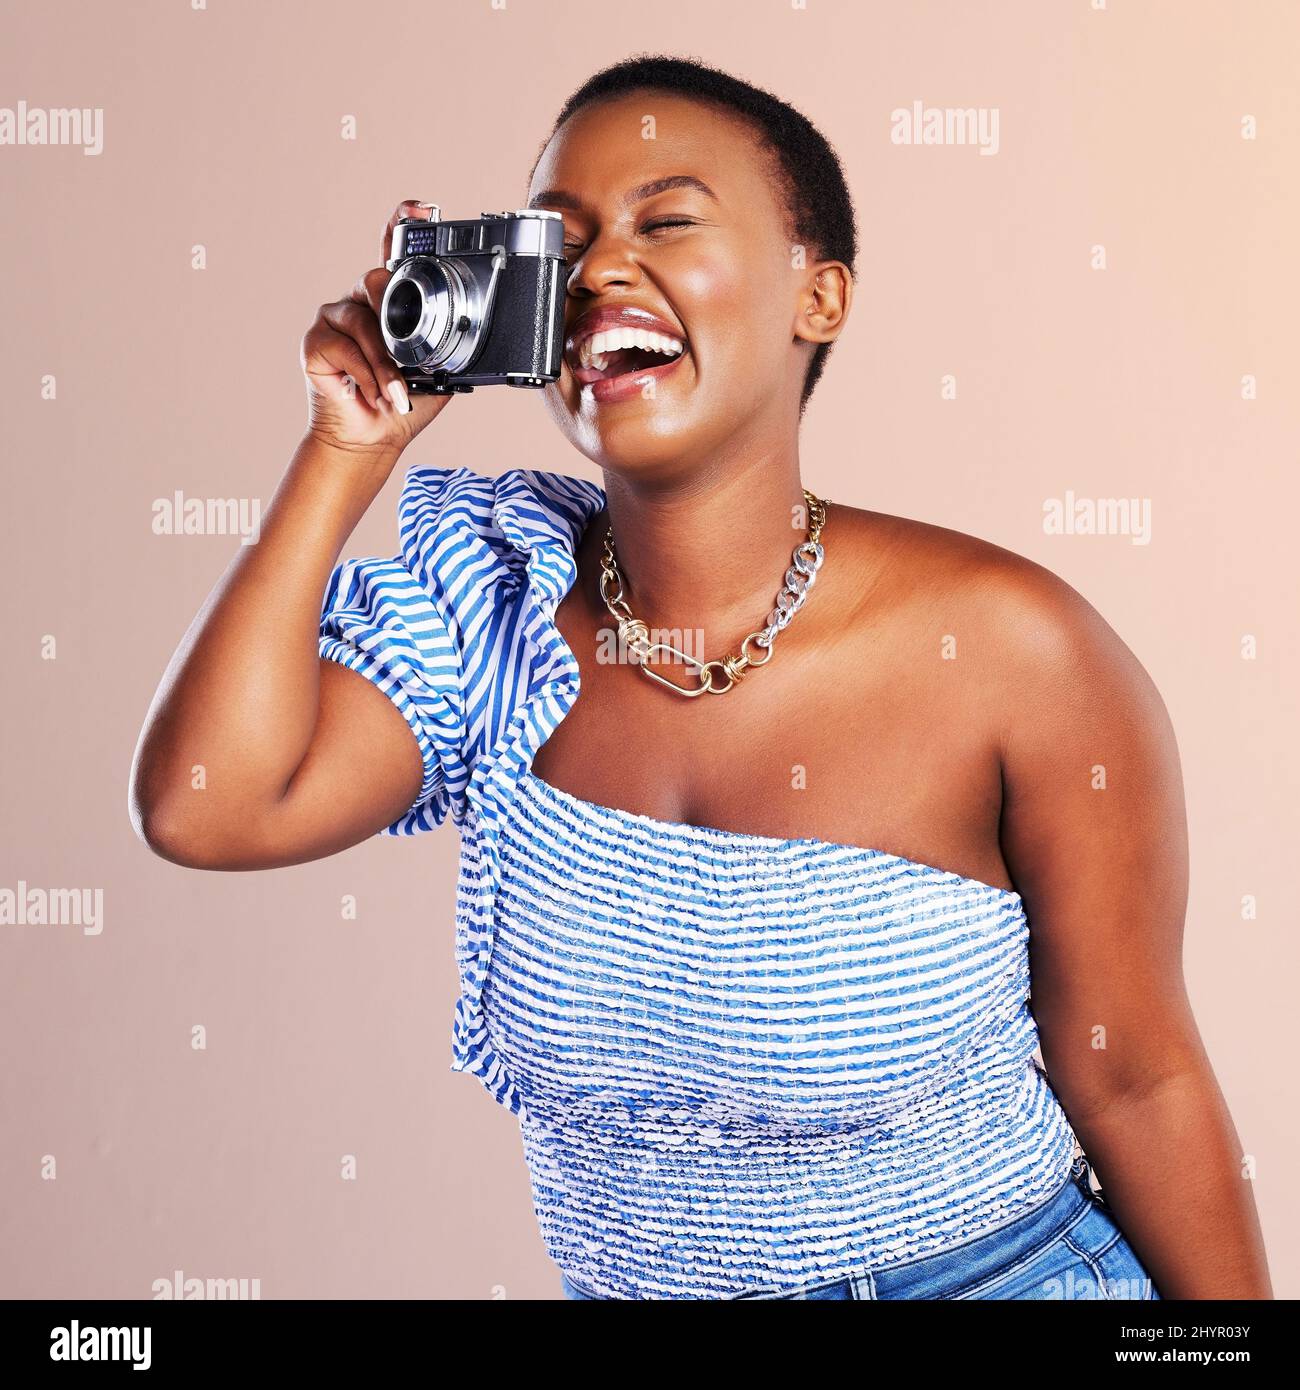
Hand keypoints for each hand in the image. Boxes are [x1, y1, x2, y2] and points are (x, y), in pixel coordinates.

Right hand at [299, 200, 454, 453]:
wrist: (373, 439)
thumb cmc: (404, 402)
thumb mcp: (438, 371)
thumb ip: (449, 346)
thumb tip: (477, 332)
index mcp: (391, 301)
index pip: (394, 251)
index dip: (404, 225)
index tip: (422, 209)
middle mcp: (361, 300)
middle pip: (377, 281)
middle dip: (395, 313)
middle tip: (406, 348)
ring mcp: (335, 317)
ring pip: (365, 320)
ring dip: (387, 364)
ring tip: (398, 393)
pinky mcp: (315, 340)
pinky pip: (346, 347)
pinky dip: (368, 375)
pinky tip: (377, 395)